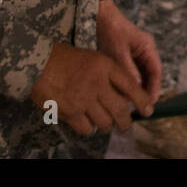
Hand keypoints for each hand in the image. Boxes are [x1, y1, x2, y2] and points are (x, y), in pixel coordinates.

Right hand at [30, 41, 152, 135]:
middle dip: (126, 122)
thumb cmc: (65, 58)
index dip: (142, 101)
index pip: (131, 87)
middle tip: (125, 125)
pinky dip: (89, 129)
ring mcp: (83, 99)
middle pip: (120, 110)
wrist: (37, 63)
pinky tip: (87, 123)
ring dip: (107, 126)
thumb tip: (126, 96)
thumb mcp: (92, 57)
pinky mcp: (70, 112)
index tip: (149, 110)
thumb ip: (109, 74)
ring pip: (105, 122)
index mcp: (105, 66)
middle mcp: (97, 83)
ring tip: (105, 124)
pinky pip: (87, 129)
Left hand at [97, 0, 161, 102]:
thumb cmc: (110, 29)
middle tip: (139, 107)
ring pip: (140, 76)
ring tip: (129, 103)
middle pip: (149, 76)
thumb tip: (133, 90)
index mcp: (147, 47)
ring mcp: (135, 54)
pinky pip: (131, 73)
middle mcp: (144, 51)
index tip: (149, 102)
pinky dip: (128, 83)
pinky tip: (121, 92)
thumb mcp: (118, 51)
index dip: (154, 88)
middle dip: (145, 91)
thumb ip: (127, 70)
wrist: (98, 14)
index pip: (156, 72)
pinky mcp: (126, 56)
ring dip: (136, 88)